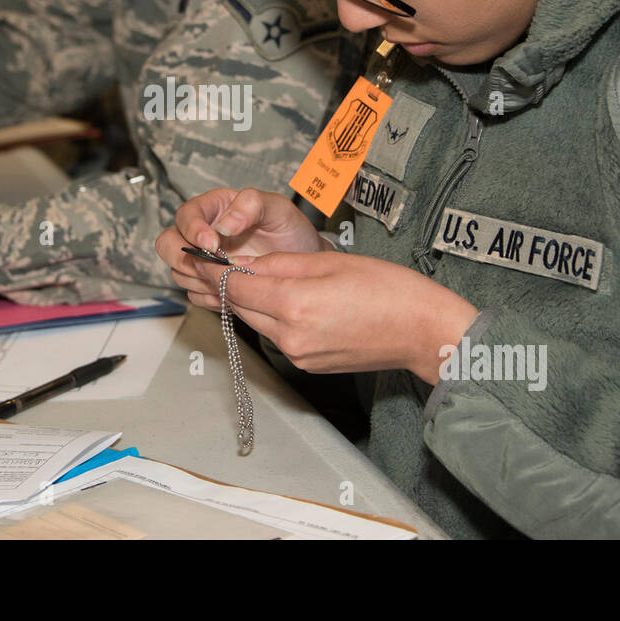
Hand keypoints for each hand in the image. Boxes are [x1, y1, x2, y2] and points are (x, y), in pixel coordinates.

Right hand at [155, 187, 327, 303]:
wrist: (302, 262)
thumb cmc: (289, 230)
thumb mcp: (277, 208)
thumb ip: (251, 204)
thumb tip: (224, 223)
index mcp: (214, 208)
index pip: (186, 215)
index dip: (192, 230)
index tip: (211, 244)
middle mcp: (202, 233)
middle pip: (167, 243)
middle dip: (183, 258)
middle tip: (208, 267)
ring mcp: (203, 261)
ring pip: (178, 272)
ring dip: (198, 279)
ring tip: (228, 280)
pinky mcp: (209, 283)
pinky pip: (194, 294)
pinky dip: (208, 296)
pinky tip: (231, 294)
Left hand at [189, 249, 479, 383]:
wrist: (423, 330)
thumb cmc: (388, 289)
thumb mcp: (330, 262)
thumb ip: (282, 265)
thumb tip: (247, 264)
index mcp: (294, 305)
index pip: (235, 288)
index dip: (212, 270)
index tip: (196, 257)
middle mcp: (290, 336)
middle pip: (242, 308)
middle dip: (227, 286)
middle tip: (211, 264)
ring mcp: (299, 354)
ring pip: (259, 322)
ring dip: (251, 302)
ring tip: (247, 278)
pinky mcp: (309, 364)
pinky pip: (280, 336)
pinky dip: (274, 318)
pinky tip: (284, 302)